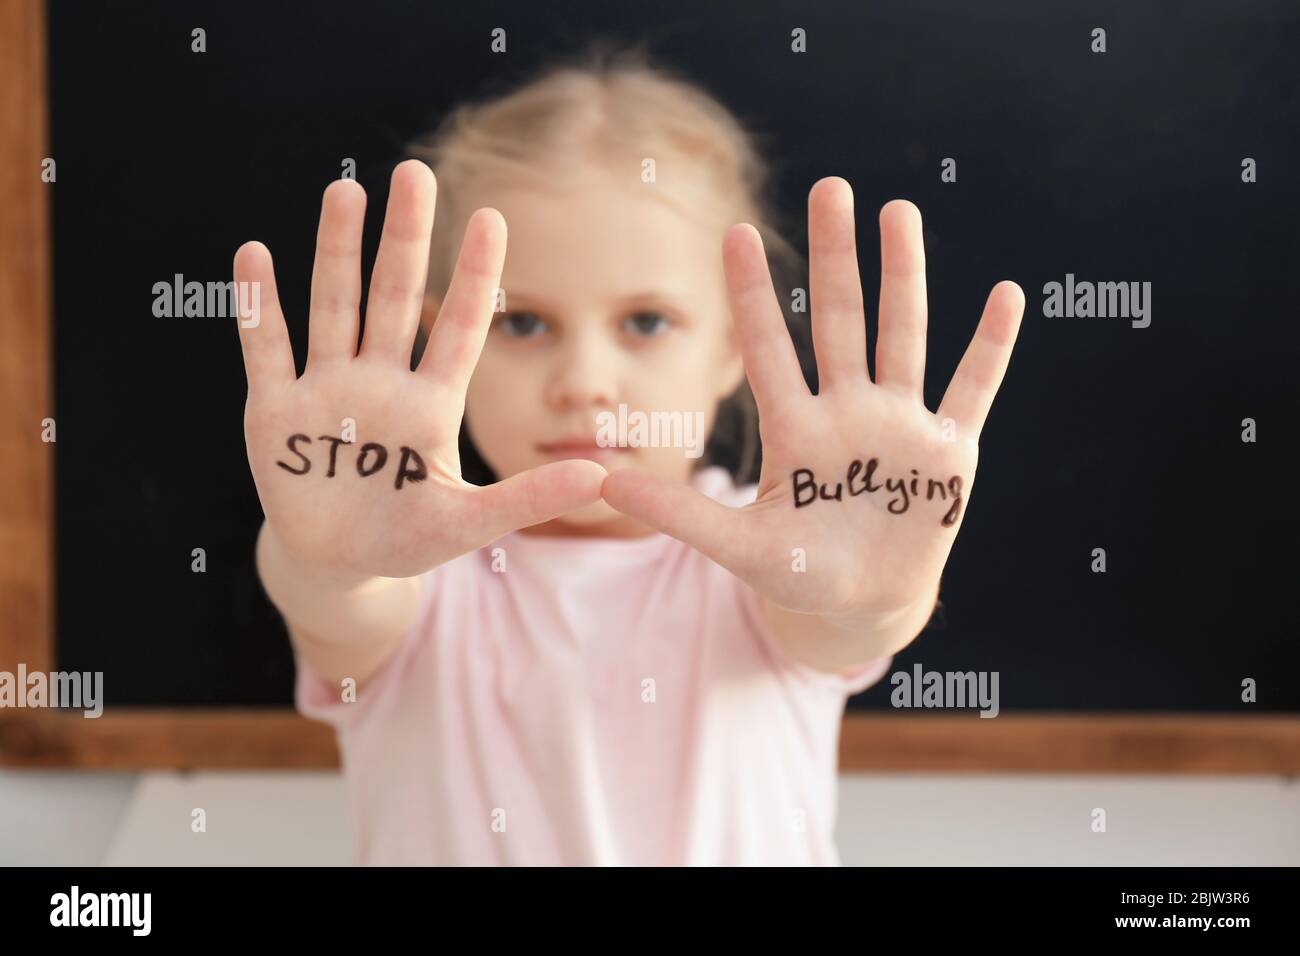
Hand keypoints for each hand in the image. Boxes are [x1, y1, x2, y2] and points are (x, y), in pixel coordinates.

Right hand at [234, 161, 604, 578]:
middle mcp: (381, 381)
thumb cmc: (409, 538)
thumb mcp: (470, 522)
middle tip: (413, 173)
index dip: (474, 275)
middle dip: (405, 239)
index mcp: (430, 404)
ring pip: (334, 307)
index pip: (458, 327)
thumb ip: (529, 498)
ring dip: (336, 251)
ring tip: (345, 190)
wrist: (338, 564)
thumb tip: (602, 477)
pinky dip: (259, 307)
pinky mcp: (276, 411)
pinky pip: (266, 350)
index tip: (492, 217)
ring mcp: (328, 389)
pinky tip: (254, 255)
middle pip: (394, 297)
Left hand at [602, 177, 1023, 621]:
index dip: (750, 294)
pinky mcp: (948, 455)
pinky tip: (1008, 296)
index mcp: (795, 430)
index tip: (733, 231)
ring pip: (903, 337)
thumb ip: (679, 513)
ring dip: (904, 278)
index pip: (768, 349)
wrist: (860, 605)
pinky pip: (972, 391)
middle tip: (832, 187)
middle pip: (840, 322)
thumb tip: (601, 481)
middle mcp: (847, 413)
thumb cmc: (798, 572)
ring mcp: (899, 427)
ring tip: (899, 212)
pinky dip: (991, 348)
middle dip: (836, 258)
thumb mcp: (738, 547)